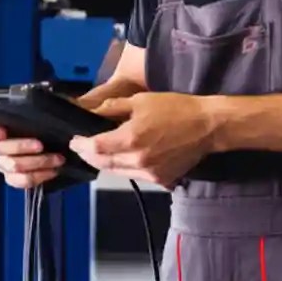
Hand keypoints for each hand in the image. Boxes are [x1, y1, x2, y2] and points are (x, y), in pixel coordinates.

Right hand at [0, 92, 99, 188]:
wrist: (72, 148)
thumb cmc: (58, 126)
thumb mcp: (56, 109)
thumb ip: (50, 101)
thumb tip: (46, 94)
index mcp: (4, 127)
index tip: (1, 130)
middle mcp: (2, 146)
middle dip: (20, 146)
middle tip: (40, 144)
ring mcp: (9, 164)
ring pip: (10, 167)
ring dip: (35, 163)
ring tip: (55, 158)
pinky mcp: (20, 178)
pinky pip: (20, 181)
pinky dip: (37, 177)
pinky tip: (52, 170)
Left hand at [71, 92, 218, 188]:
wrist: (207, 126)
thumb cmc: (175, 108)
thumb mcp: (139, 100)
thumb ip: (112, 108)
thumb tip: (92, 113)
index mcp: (130, 139)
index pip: (95, 148)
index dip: (81, 145)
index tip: (74, 141)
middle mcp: (137, 160)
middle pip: (102, 163)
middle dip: (89, 155)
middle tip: (82, 147)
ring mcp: (150, 173)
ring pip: (116, 172)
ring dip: (105, 163)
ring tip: (99, 152)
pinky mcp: (160, 179)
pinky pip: (134, 175)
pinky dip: (124, 167)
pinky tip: (124, 156)